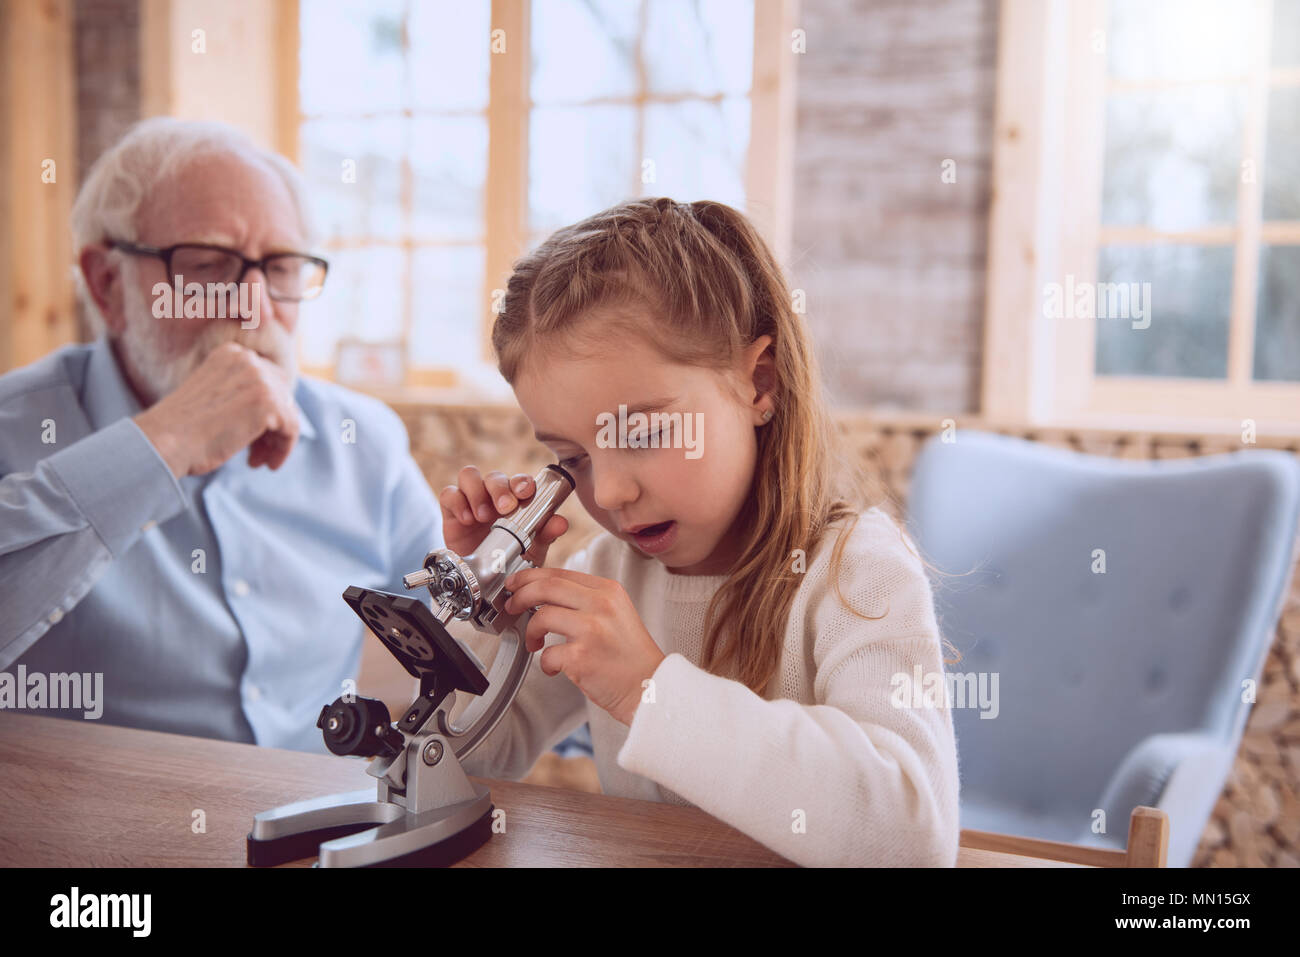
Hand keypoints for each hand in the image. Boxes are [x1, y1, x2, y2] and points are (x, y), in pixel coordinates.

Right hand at [133, 342, 299, 476]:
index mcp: (232, 354)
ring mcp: (260, 378)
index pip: (269, 381)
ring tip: (259, 461)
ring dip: (275, 441)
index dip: (268, 411)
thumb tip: (279, 413)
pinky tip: (266, 464)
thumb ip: (242, 395)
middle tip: (257, 454)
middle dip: (272, 427)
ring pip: (288, 414)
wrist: (164, 441)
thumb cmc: (181, 430)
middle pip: (282, 396)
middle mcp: (247, 359)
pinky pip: (291, 429)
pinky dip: (283, 449)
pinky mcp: (268, 402)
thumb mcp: (214, 398)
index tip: (256, 436)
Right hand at [439, 465, 567, 561]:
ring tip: (483, 515)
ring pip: (469, 476)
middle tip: (505, 507)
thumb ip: (546, 535)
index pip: (519, 481)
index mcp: (516, 500)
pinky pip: (449, 494)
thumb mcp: (532, 551)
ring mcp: (471, 501)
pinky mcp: (451, 512)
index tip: (526, 492)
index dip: (522, 482)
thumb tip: (561, 522)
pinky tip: (466, 519)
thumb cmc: (510, 561)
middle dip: (500, 488)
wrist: (485, 584)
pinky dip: (457, 502)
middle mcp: (493, 496)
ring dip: (477, 492)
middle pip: (494, 476)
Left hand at [502, 567, 666, 725]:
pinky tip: (554, 668)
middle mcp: (601, 605)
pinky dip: (545, 663)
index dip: (530, 577)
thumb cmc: (630, 656)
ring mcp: (591, 630)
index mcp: (608, 591)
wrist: (650, 687)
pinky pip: (547, 654)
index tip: (517, 585)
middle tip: (513, 606)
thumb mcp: (616, 613)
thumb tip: (545, 595)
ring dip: (530, 631)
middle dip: (520, 595)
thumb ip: (586, 600)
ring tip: (535, 642)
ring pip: (542, 616)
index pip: (560, 573)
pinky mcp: (581, 657)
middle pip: (546, 587)